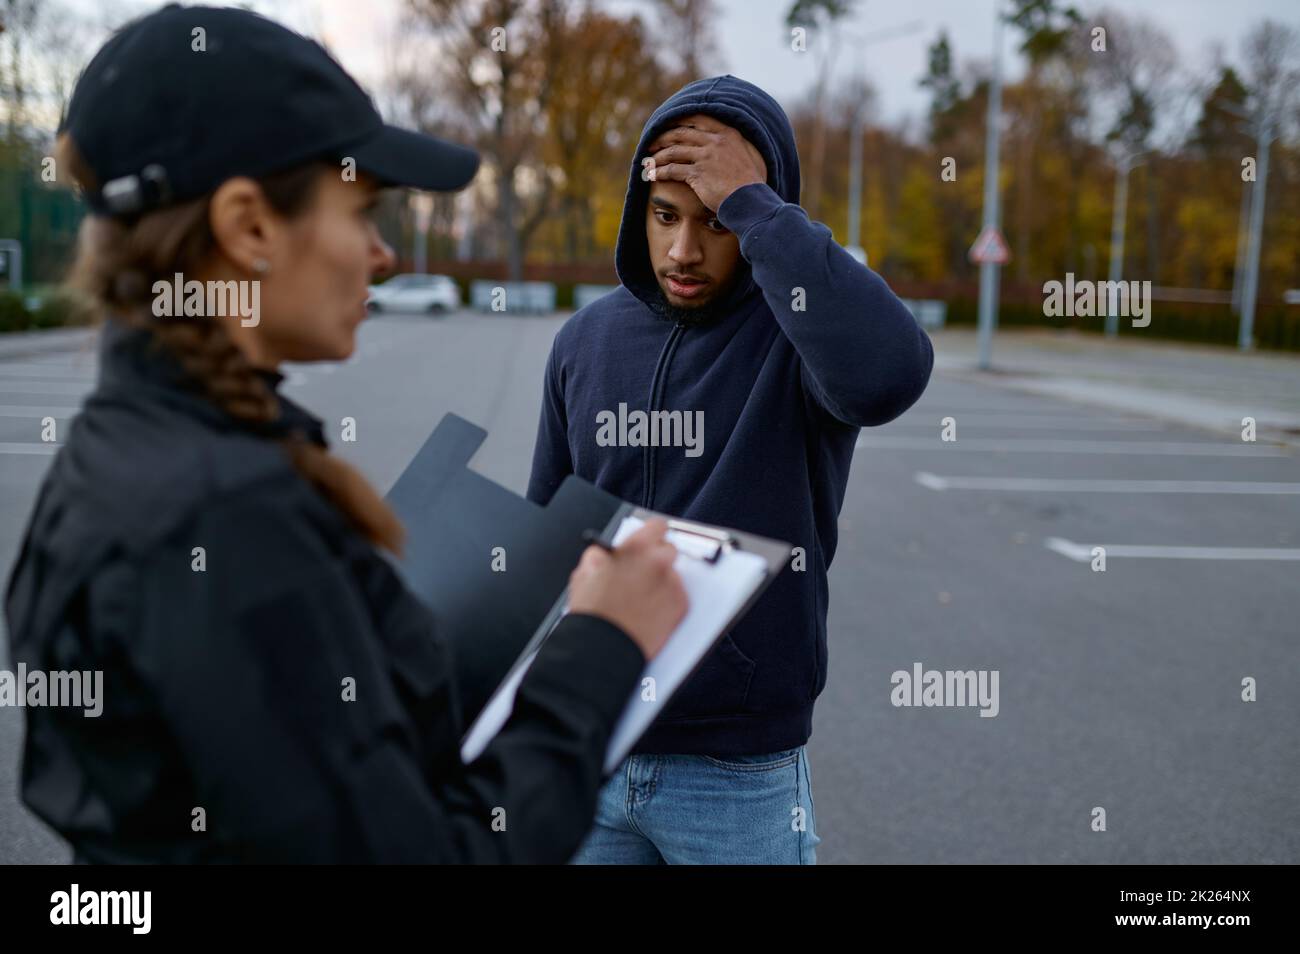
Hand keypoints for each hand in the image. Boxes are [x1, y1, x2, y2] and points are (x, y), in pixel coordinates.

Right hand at [566, 518, 687, 660]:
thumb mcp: (586, 571)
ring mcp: (672, 584)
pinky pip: (677, 596)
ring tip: (641, 599)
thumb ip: (603, 553)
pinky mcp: (680, 605)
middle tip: (644, 572)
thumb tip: (612, 551)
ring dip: (661, 582)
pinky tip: (649, 612)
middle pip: (669, 550)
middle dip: (657, 558)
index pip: (657, 526)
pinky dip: (667, 602)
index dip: (652, 533)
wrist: (604, 647)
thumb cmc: (594, 613)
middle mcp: (659, 562)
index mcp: (636, 549)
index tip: (651, 539)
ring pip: (672, 575)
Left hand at [645, 116, 767, 211]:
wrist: (751, 200)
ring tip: (648, 162)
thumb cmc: (751, 183)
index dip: (679, 121)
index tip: (667, 125)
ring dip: (658, 156)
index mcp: (727, 133)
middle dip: (662, 138)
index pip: (698, 119)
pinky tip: (652, 176)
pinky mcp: (697, 174)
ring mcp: (705, 157)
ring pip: (673, 151)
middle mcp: (715, 141)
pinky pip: (672, 170)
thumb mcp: (747, 156)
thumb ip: (732, 147)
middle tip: (651, 144)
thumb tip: (724, 147)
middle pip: (681, 133)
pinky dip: (660, 172)